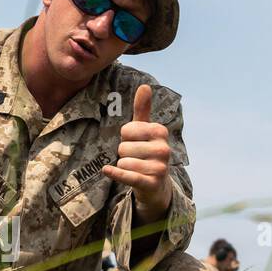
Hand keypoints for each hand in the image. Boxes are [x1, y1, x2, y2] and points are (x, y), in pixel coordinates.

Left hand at [104, 84, 171, 220]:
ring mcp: (160, 168)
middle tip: (134, 158)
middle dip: (123, 153)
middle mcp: (164, 149)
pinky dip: (116, 173)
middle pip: (123, 147)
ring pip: (124, 162)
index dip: (125, 137)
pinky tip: (107, 170)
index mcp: (161, 132)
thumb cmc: (146, 152)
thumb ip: (143, 109)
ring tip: (134, 168)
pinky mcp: (152, 183)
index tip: (134, 142)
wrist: (156, 184)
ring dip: (123, 166)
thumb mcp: (145, 130)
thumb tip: (144, 85)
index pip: (126, 130)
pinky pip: (128, 176)